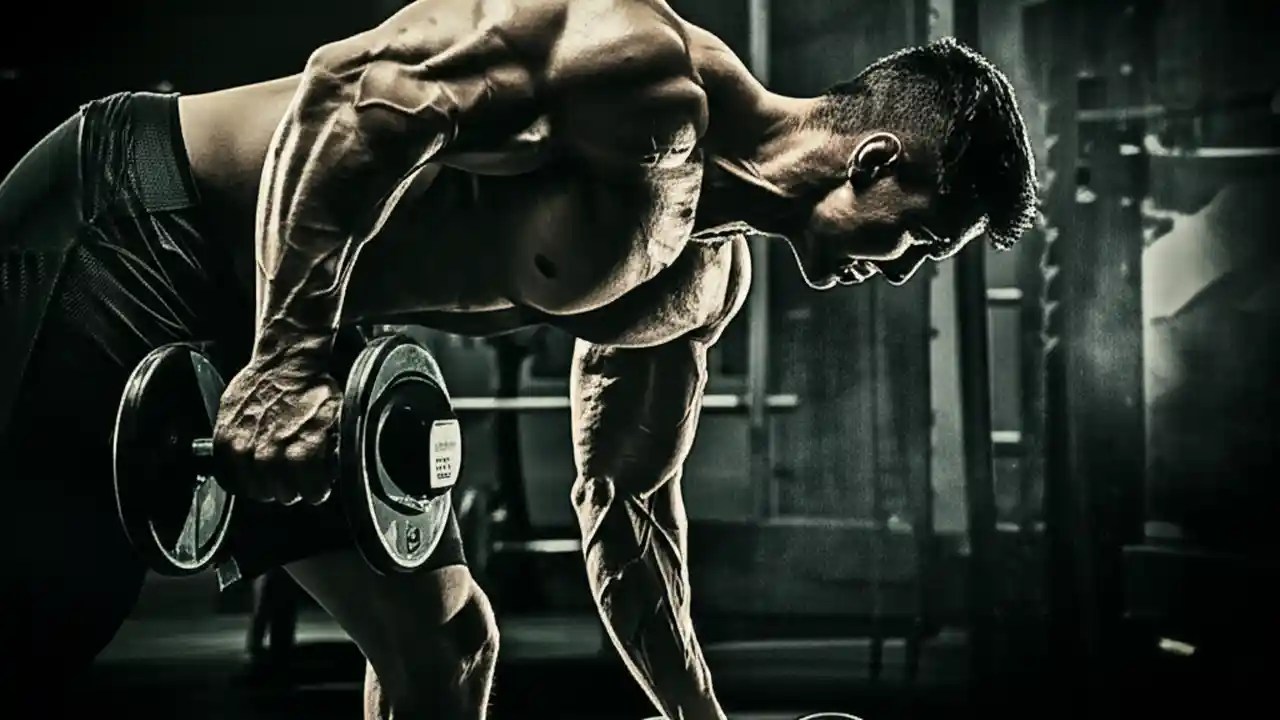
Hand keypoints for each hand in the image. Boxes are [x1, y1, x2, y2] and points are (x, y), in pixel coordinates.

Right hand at [212, 357, 340, 504]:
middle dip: (293, 486)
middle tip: (296, 475)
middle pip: (283, 495)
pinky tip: (254, 467)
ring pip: (255, 490)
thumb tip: (330, 475)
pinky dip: (242, 476)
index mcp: (300, 454)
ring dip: (267, 484)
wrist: (285, 362)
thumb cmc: (312, 389)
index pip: (312, 494)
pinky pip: (229, 476)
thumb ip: (332, 455)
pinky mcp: (224, 439)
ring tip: (275, 471)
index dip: (318, 489)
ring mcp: (243, 448)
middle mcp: (269, 455)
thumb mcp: (337, 424)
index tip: (317, 485)